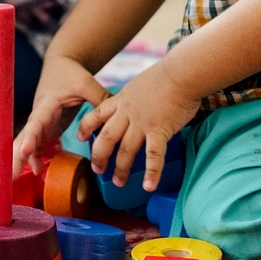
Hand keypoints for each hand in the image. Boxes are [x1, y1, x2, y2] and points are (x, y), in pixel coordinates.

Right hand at [13, 55, 109, 176]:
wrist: (60, 65)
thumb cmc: (70, 73)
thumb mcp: (86, 82)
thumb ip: (99, 97)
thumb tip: (118, 113)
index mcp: (47, 104)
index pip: (36, 122)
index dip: (30, 138)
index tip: (24, 151)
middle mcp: (40, 115)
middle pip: (25, 137)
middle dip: (17, 156)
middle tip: (11, 175)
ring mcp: (42, 123)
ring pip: (30, 143)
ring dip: (27, 159)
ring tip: (29, 175)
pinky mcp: (47, 127)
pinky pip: (39, 145)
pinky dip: (38, 156)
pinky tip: (42, 168)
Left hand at [77, 61, 199, 191]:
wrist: (180, 73)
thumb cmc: (167, 75)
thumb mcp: (141, 83)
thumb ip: (136, 96)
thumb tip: (141, 104)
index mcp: (122, 99)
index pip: (97, 114)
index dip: (86, 127)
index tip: (80, 138)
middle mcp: (127, 113)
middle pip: (106, 137)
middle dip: (99, 156)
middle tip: (97, 170)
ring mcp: (142, 123)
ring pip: (126, 150)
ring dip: (121, 168)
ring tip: (118, 183)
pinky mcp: (160, 130)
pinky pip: (153, 155)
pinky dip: (151, 172)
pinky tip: (149, 186)